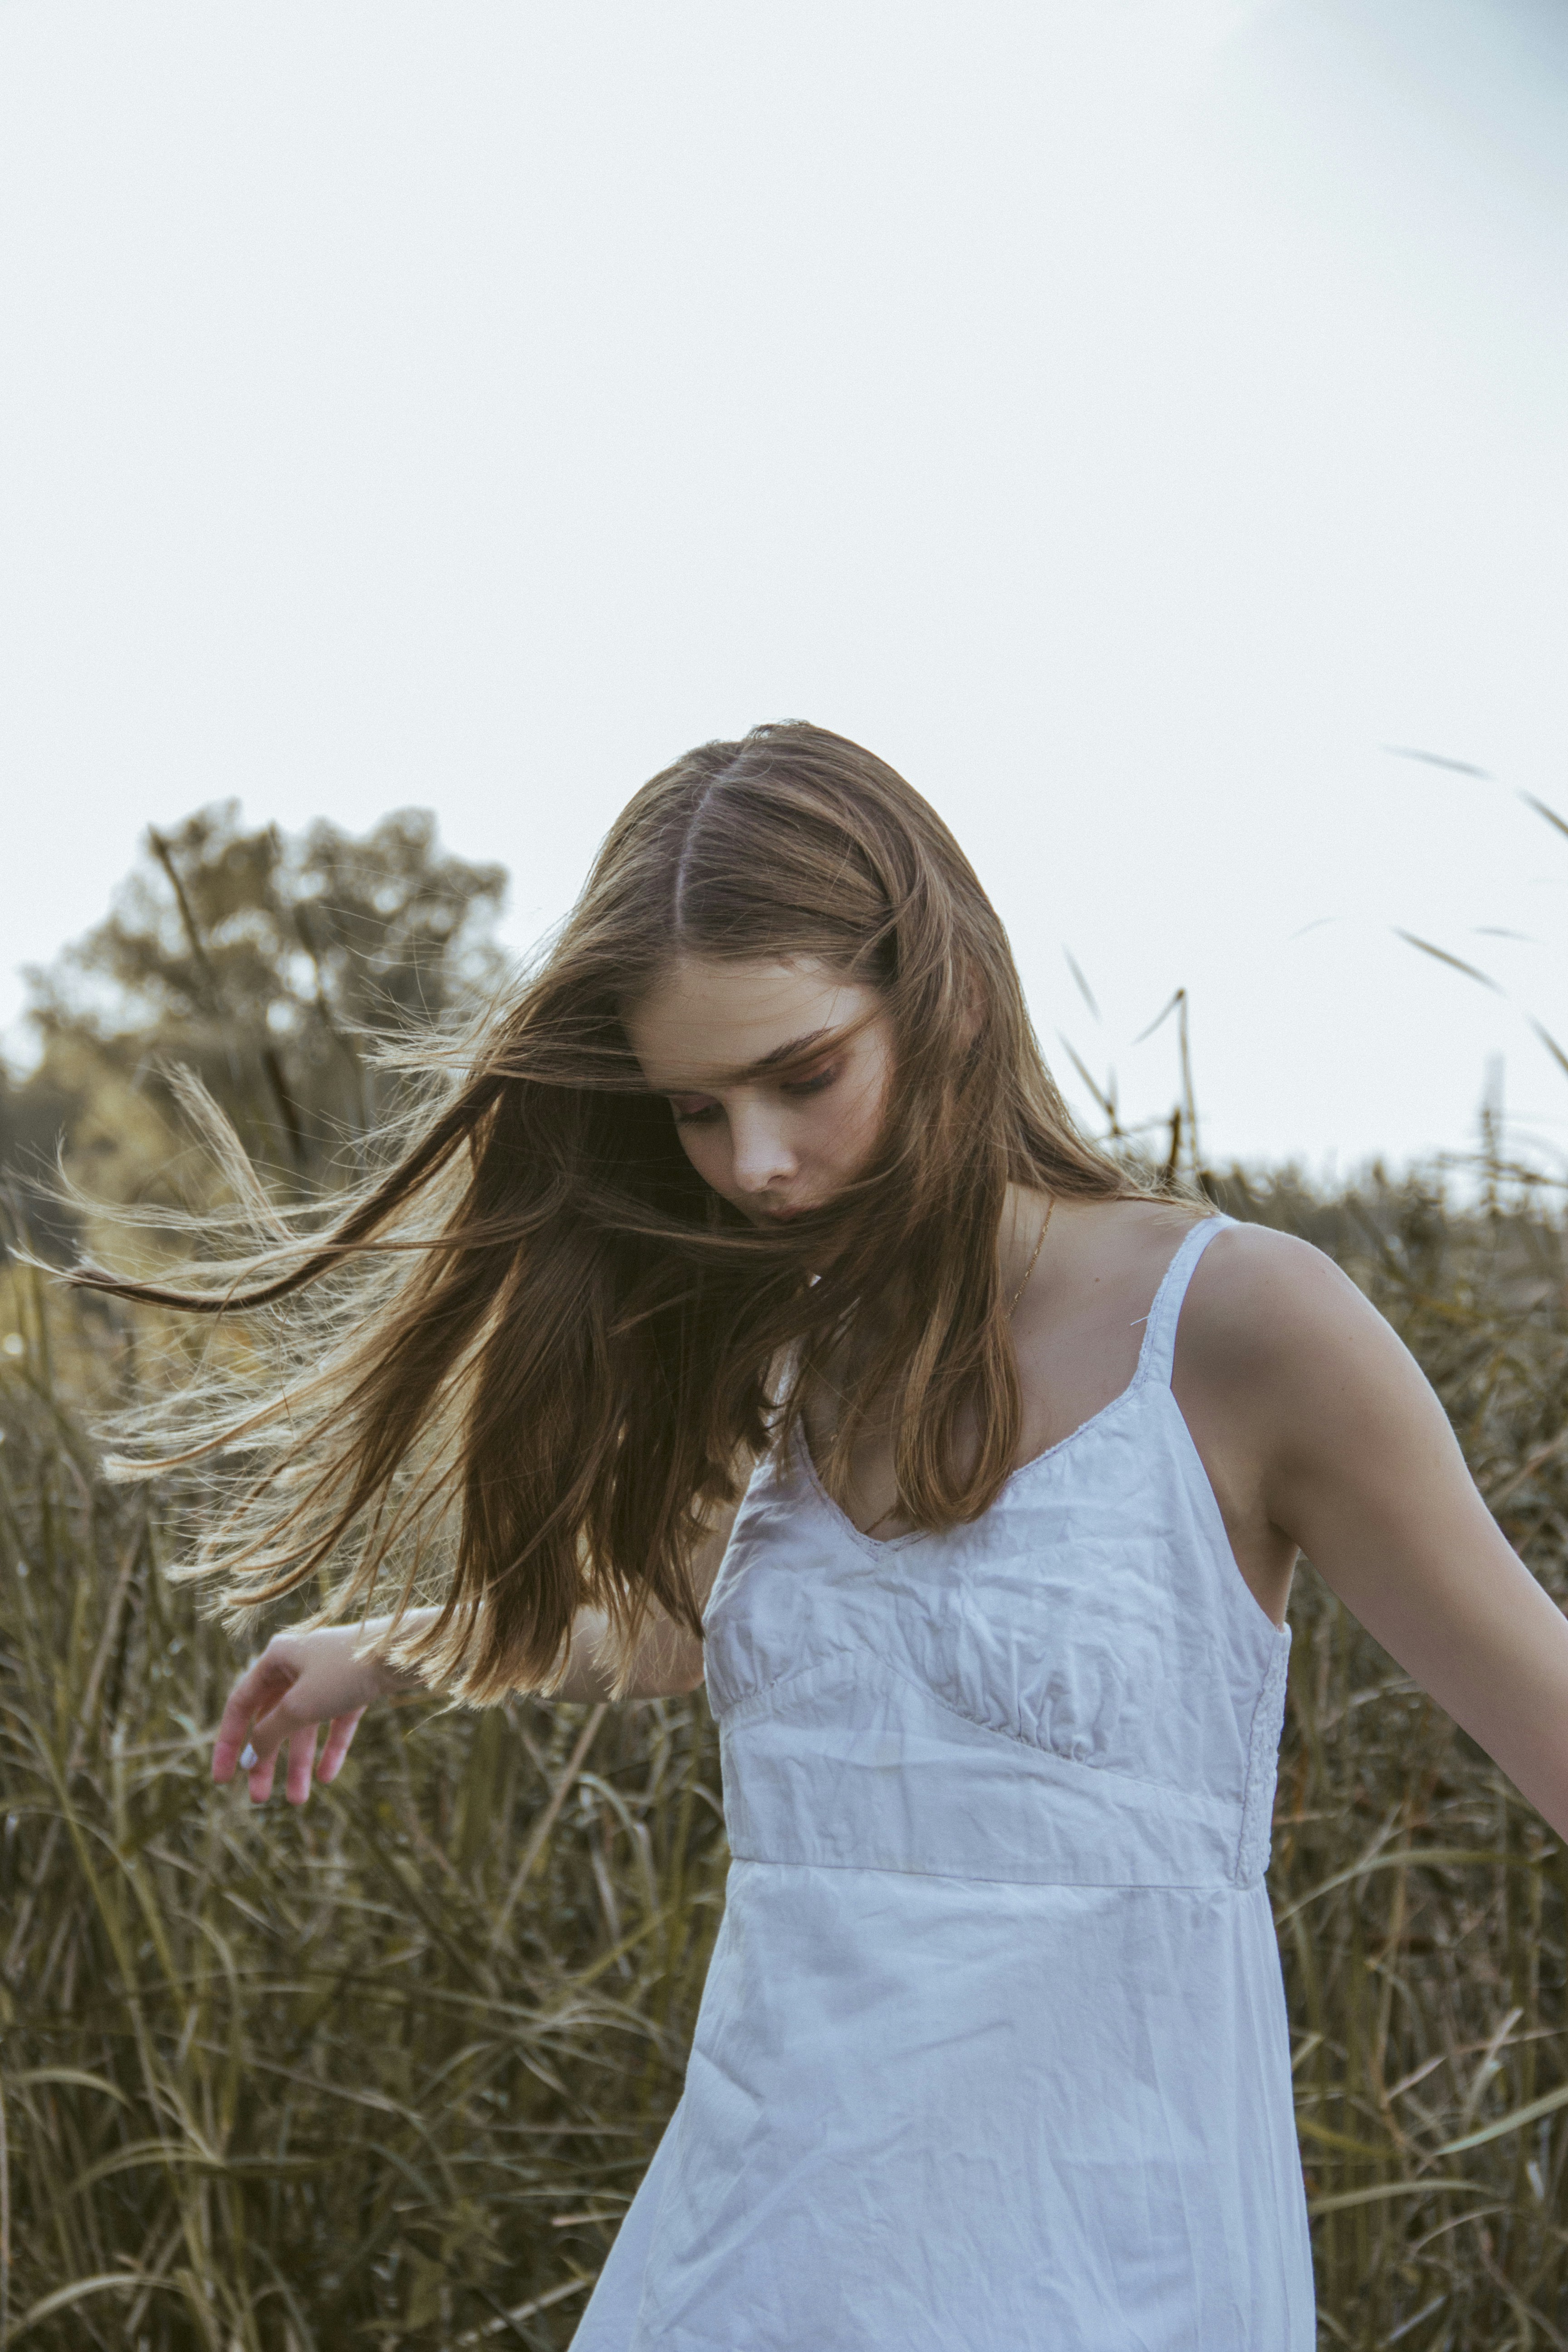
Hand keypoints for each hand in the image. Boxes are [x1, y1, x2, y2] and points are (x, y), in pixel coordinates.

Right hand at [212, 1621, 406, 1805]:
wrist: (404, 1652)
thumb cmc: (345, 1672)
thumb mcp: (299, 1706)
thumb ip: (270, 1732)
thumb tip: (251, 1754)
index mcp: (276, 1658)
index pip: (240, 1705)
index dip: (229, 1744)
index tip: (222, 1781)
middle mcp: (298, 1663)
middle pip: (272, 1719)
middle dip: (266, 1760)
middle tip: (259, 1798)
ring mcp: (327, 1675)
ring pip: (305, 1725)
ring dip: (299, 1763)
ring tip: (298, 1800)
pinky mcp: (355, 1685)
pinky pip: (335, 1722)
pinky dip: (330, 1748)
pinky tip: (327, 1778)